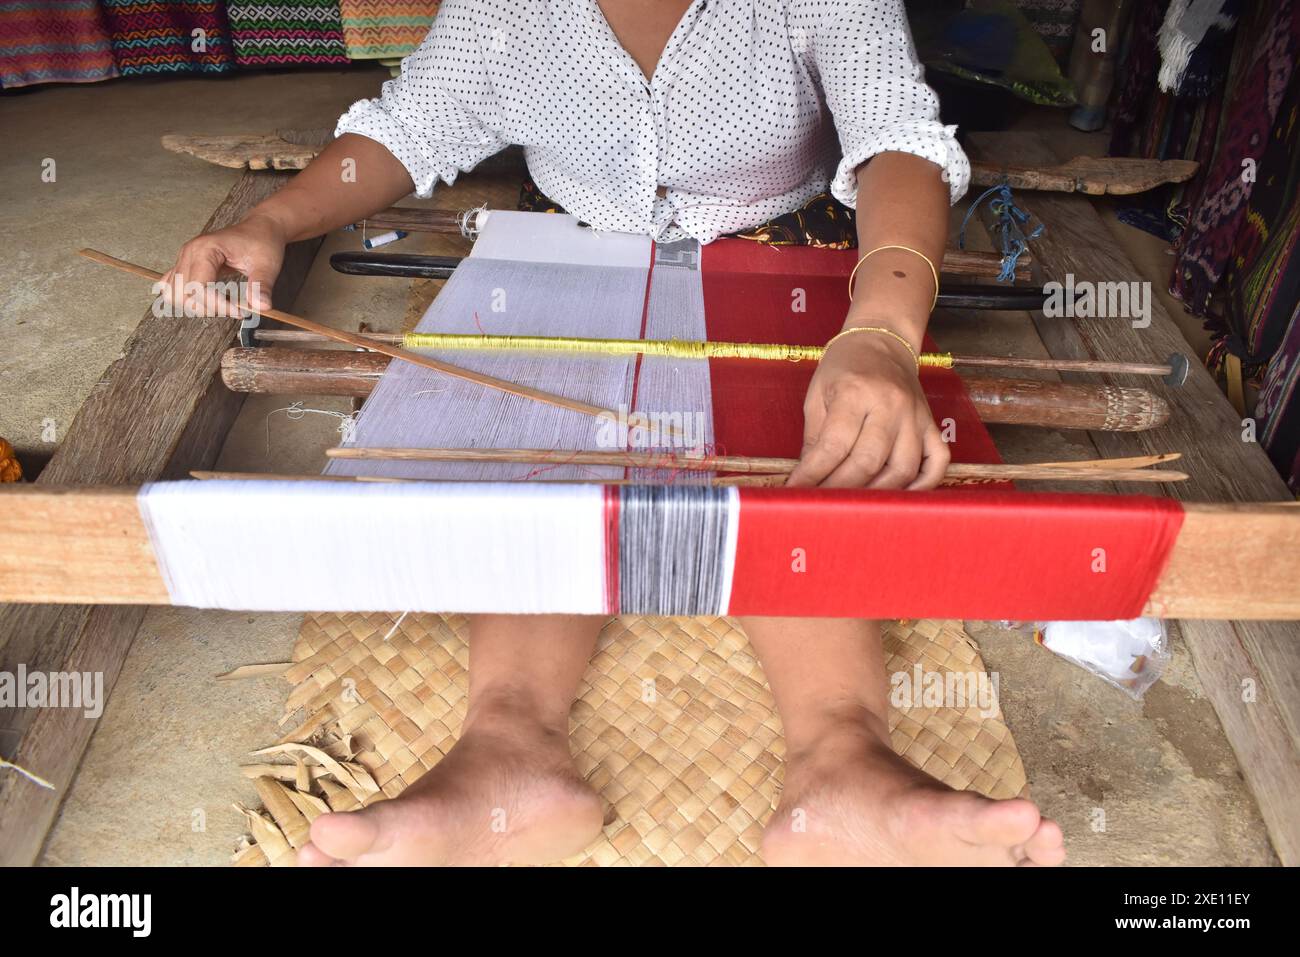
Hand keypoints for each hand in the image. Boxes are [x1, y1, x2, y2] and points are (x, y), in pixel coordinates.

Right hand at [159, 212, 286, 317]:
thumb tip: (262, 306)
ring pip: (175, 295)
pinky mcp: (185, 266)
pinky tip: (209, 301)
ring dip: (198, 307)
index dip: (219, 306)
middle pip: (184, 294)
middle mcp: (189, 253)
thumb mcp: (266, 264)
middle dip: (209, 308)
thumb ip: (261, 286)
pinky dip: (188, 300)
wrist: (258, 229)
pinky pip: (173, 288)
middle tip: (235, 308)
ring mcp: (184, 259)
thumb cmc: (261, 242)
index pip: (200, 288)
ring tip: (223, 304)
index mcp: (205, 249)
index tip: (242, 312)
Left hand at [787, 329, 949, 488]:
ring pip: (904, 469)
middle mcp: (891, 405)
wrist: (882, 342)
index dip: (813, 475)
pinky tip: (901, 497)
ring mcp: (916, 417)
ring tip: (854, 505)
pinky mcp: (931, 424)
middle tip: (822, 504)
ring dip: (877, 494)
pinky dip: (924, 485)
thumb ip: (814, 438)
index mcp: (856, 392)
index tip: (796, 492)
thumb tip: (807, 481)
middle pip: (869, 462)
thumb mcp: (817, 395)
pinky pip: (938, 461)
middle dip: (841, 490)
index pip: (834, 446)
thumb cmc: (844, 368)